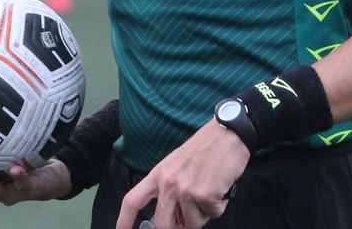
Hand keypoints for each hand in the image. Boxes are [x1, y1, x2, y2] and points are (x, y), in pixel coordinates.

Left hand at [116, 119, 247, 228]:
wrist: (228, 133)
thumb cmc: (206, 148)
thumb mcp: (178, 163)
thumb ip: (170, 187)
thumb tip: (173, 217)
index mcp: (159, 174)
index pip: (133, 200)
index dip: (123, 221)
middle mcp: (168, 182)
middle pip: (162, 224)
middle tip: (189, 223)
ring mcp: (185, 189)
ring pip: (191, 224)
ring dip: (204, 214)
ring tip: (210, 191)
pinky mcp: (204, 194)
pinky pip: (213, 215)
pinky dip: (220, 206)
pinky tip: (221, 187)